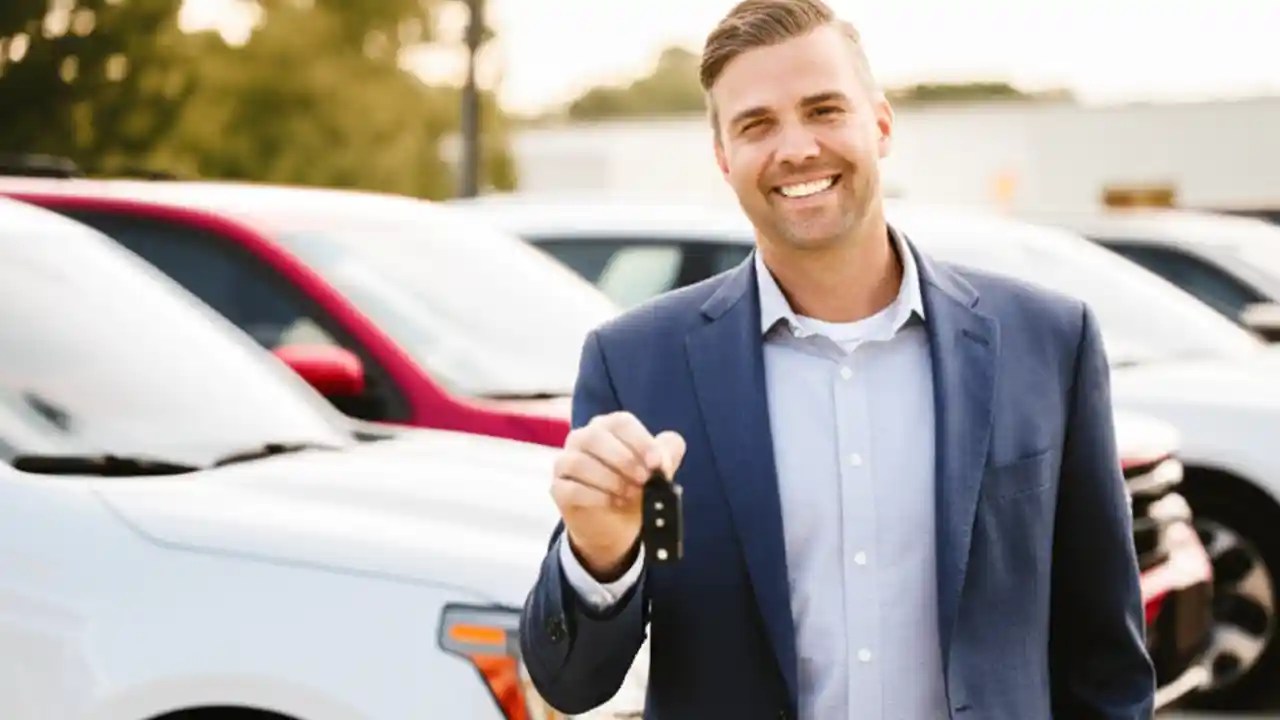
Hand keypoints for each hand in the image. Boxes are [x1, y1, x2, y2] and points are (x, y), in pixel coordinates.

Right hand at [551, 411, 685, 580]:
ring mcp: (565, 462)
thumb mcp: (657, 470)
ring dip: (610, 480)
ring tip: (631, 496)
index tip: (658, 464)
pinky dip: (595, 497)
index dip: (641, 441)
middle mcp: (582, 438)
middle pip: (596, 437)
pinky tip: (614, 504)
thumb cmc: (635, 487)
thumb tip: (667, 449)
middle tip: (645, 481)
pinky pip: (570, 488)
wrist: (615, 524)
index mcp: (608, 426)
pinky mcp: (558, 488)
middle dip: (624, 460)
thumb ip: (667, 454)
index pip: (620, 422)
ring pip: (580, 462)